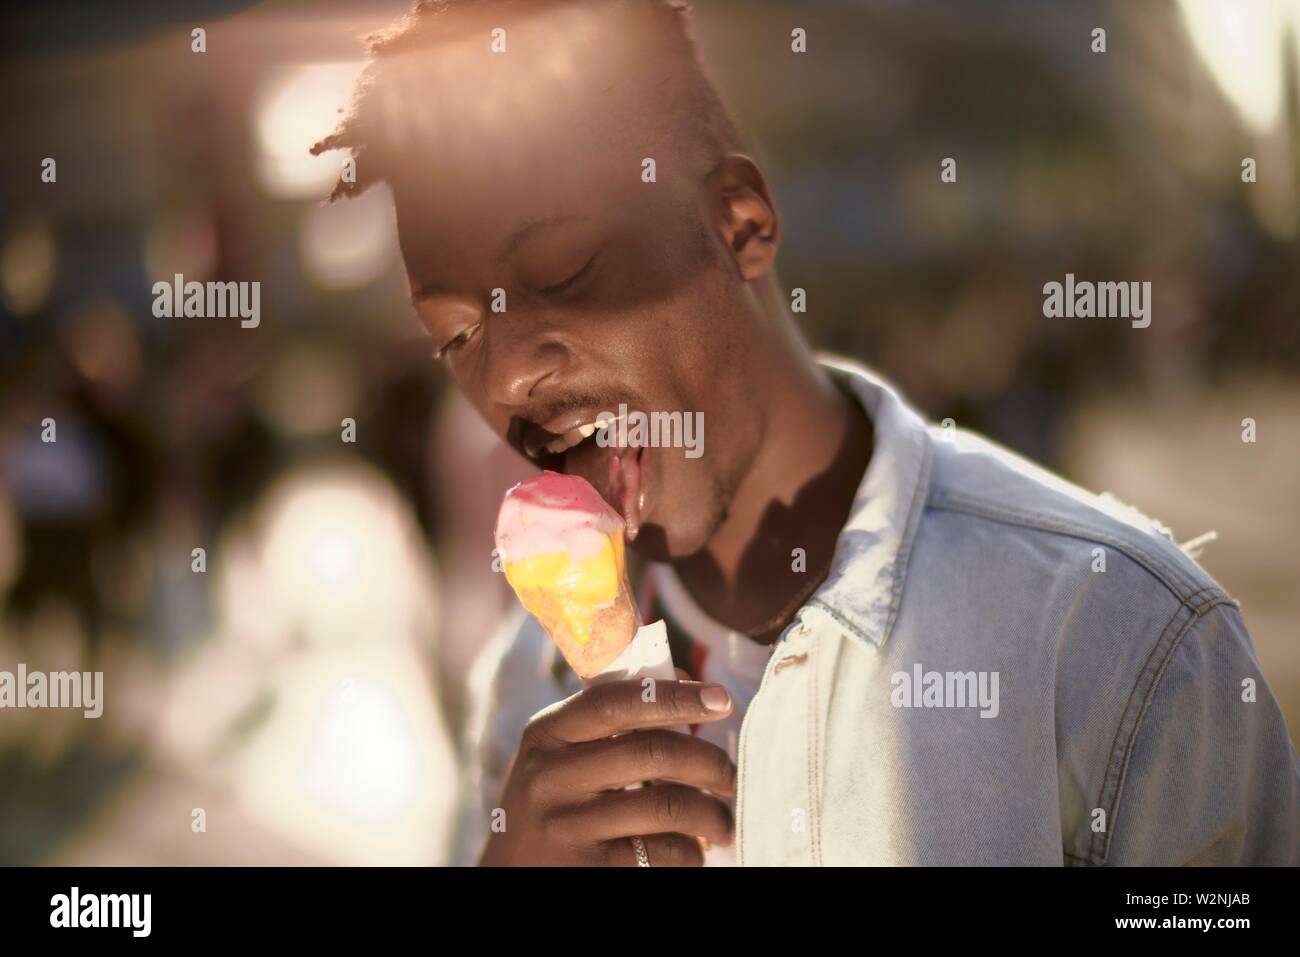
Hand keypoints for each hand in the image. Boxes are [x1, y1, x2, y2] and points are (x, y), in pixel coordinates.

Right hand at [478, 678, 735, 865]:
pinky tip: (692, 851)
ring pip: (667, 807)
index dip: (675, 697)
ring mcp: (567, 827)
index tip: (722, 700)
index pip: (617, 701)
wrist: (509, 875)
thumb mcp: (561, 755)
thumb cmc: (552, 804)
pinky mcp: (588, 870)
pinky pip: (662, 854)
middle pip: (653, 752)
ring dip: (711, 814)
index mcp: (547, 734)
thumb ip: (614, 719)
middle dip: (709, 763)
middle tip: (730, 777)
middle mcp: (551, 777)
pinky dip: (690, 852)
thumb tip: (690, 682)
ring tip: (722, 821)